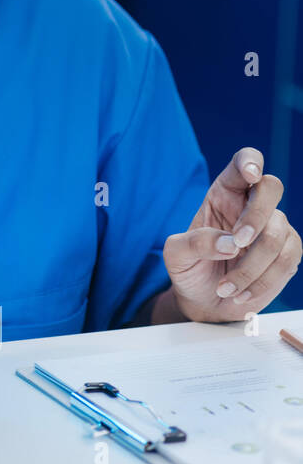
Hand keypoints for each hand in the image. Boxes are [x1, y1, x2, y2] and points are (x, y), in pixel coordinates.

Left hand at [161, 147, 299, 321]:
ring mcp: (273, 227)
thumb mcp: (176, 255)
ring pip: (278, 233)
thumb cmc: (189, 269)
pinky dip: (262, 281)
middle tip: (238, 243)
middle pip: (270, 188)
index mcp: (223, 194)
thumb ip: (194, 243)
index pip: (242, 163)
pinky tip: (241, 294)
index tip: (250, 174)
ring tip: (225, 288)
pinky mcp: (288, 252)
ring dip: (251, 266)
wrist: (205, 301)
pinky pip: (287, 260)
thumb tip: (230, 244)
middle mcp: (251, 205)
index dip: (250, 162)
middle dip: (255, 216)